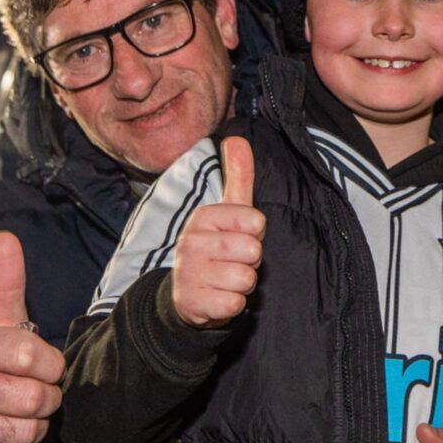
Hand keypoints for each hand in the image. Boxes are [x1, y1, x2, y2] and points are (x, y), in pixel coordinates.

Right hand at [0, 232, 65, 442]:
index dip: (51, 365)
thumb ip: (7, 283)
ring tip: (23, 415)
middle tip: (37, 393)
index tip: (45, 366)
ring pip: (25, 433)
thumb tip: (5, 237)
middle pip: (32, 400)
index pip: (29, 356)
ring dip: (36, 428)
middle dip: (47, 399)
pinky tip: (9, 439)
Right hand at [172, 136, 263, 327]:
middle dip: (250, 262)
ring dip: (242, 285)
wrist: (186, 296)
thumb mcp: (227, 212)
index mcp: (203, 217)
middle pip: (253, 251)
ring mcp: (189, 273)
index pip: (256, 222)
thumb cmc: (216, 250)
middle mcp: (191, 242)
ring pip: (246, 279)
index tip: (238, 238)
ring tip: (225, 281)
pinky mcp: (192, 303)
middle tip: (232, 263)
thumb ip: (238, 176)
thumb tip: (237, 137)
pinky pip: (234, 305)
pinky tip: (218, 298)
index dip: (255, 235)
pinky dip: (233, 305)